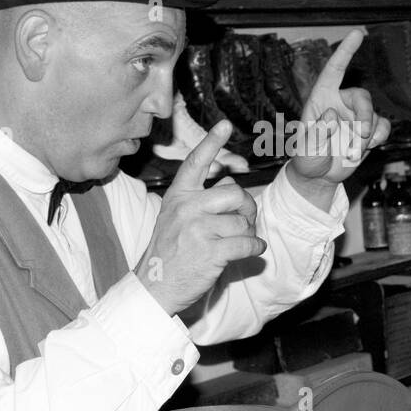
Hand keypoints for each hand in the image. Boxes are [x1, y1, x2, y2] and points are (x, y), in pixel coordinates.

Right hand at [135, 120, 265, 315]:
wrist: (154, 286)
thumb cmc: (170, 251)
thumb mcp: (175, 217)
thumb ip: (199, 199)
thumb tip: (231, 184)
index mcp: (178, 196)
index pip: (196, 163)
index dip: (212, 142)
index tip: (224, 124)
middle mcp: (187, 209)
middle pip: (234, 194)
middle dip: (247, 208)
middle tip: (245, 220)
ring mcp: (197, 230)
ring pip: (243, 223)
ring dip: (249, 233)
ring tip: (240, 242)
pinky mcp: (210, 253)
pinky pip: (247, 243)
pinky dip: (256, 248)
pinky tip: (252, 251)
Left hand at [288, 28, 391, 186]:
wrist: (320, 177)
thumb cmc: (307, 160)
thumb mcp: (306, 150)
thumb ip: (316, 134)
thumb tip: (332, 115)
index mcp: (320, 100)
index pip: (333, 71)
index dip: (345, 51)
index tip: (357, 33)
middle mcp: (339, 104)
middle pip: (361, 96)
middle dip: (364, 115)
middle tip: (361, 136)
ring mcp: (355, 117)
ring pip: (373, 114)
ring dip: (367, 134)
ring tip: (352, 152)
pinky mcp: (368, 131)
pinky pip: (383, 126)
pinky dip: (379, 138)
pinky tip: (367, 148)